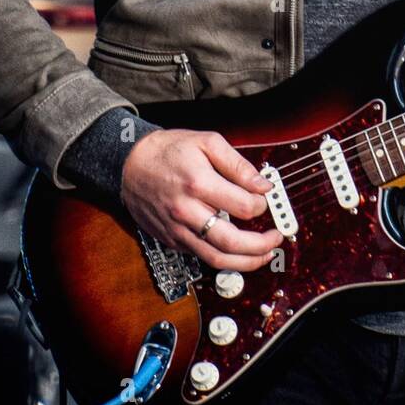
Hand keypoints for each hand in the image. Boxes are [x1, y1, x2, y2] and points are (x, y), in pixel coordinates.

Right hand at [120, 128, 283, 271]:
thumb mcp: (207, 142)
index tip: (265, 199)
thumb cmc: (169, 151)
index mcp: (199, 184)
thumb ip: (238, 164)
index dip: (261, 204)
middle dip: (261, 245)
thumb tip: (262, 185)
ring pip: (216, 258)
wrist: (129, 165)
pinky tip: (237, 250)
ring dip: (246, 262)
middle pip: (231, 242)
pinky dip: (223, 258)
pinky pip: (201, 256)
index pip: (243, 206)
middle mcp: (187, 212)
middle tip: (276, 238)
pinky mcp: (171, 240)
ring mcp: (177, 230)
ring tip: (264, 255)